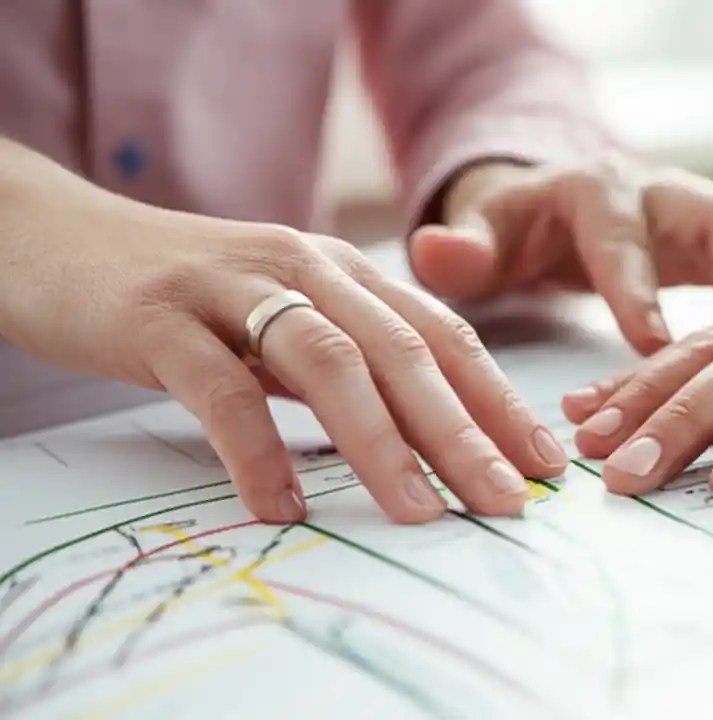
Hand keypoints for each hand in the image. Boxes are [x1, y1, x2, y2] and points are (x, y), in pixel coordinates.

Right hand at [0, 175, 566, 523]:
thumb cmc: (188, 294)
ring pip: (330, 363)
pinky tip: (283, 504)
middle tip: (509, 500)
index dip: (499, 400)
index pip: (443, 336)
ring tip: (422, 513)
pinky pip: (221, 387)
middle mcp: (303, 268)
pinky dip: (257, 449)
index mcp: (344, 271)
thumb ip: (346, 366)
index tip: (546, 462)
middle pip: (405, 352)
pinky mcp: (159, 318)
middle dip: (466, 431)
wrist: (55, 236)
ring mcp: (232, 287)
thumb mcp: (283, 319)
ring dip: (384, 443)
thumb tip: (426, 441)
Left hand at [408, 158, 712, 354]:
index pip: (619, 238)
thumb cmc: (520, 227)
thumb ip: (462, 248)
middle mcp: (666, 193)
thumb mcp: (485, 232)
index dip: (635, 289)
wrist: (562, 200)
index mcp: (598, 190)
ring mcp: (711, 215)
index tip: (650, 342)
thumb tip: (430, 250)